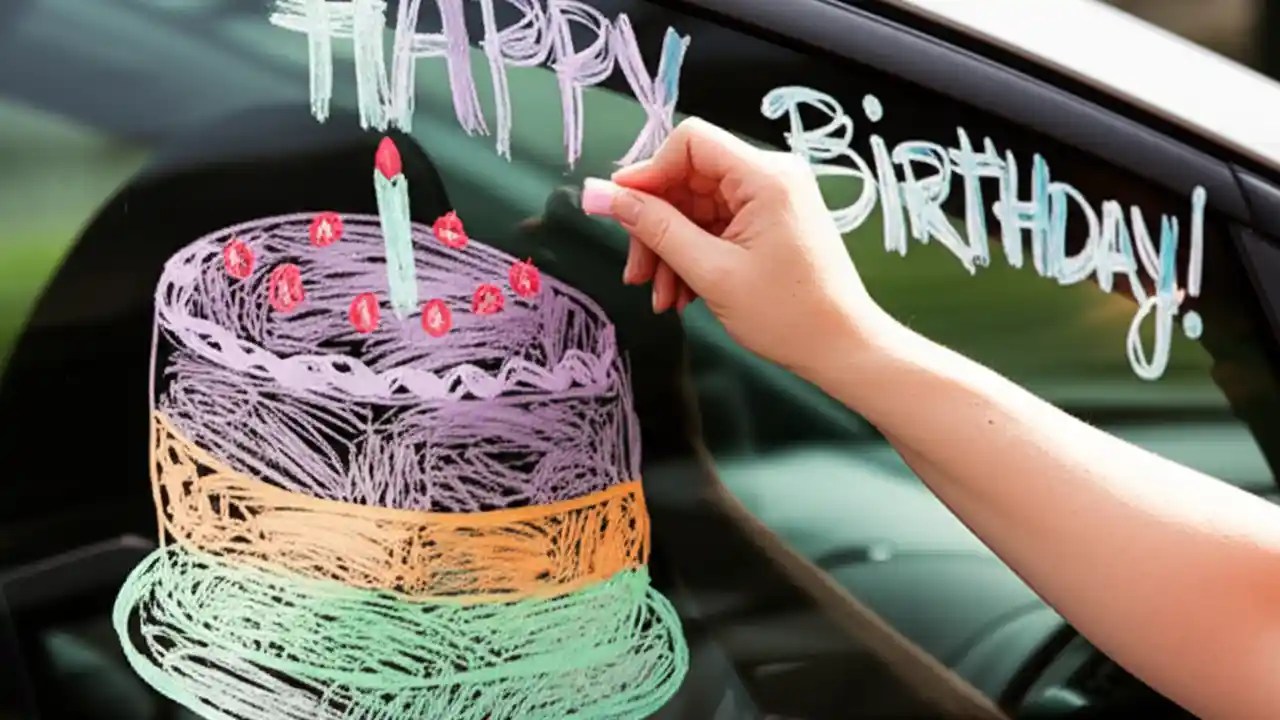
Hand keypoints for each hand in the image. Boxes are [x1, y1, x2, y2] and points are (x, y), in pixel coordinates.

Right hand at [583, 117, 885, 376]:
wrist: (842, 348)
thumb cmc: (786, 314)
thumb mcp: (710, 271)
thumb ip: (653, 228)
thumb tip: (598, 195)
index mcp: (764, 176)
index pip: (689, 142)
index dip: (648, 174)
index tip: (620, 214)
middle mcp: (770, 176)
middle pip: (688, 179)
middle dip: (655, 226)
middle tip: (637, 274)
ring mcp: (772, 199)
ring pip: (697, 208)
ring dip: (670, 250)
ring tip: (661, 298)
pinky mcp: (770, 222)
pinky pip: (716, 226)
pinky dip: (693, 257)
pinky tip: (682, 295)